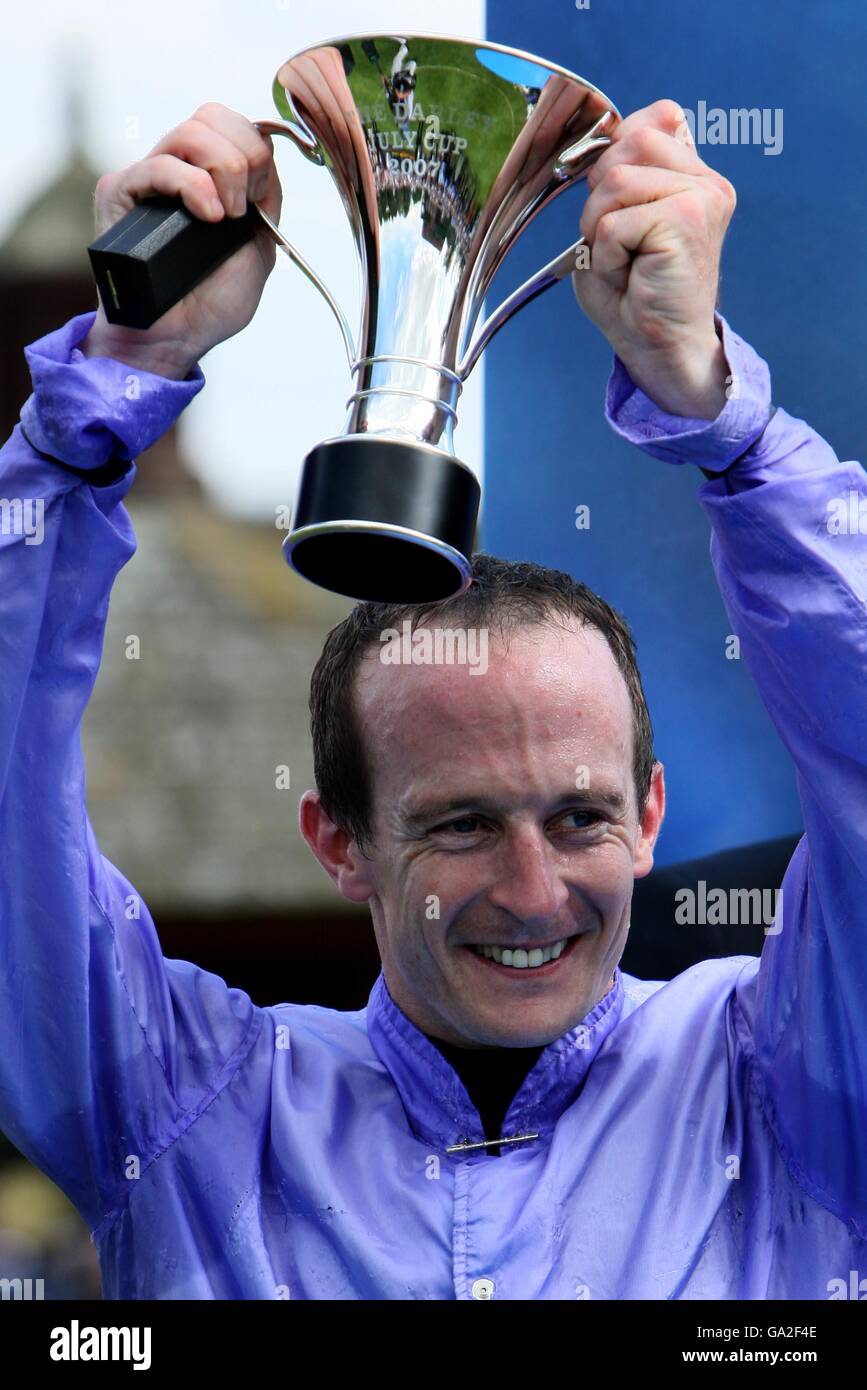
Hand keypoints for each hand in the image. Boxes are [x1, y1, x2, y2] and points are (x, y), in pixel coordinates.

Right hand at [82, 103, 282, 378]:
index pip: (237, 126)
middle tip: (240, 209)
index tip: (258, 200)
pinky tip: (207, 215)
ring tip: (221, 217)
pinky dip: (191, 185)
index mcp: (211, 177)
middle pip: (213, 117)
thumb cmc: (210, 302)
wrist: (174, 338)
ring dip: (222, 170)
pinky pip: (158, 166)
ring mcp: (149, 178)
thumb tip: (265, 156)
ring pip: (189, 132)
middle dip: (243, 157)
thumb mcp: (259, 248)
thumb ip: (267, 201)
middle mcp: (179, 170)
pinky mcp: (120, 191)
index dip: (257, 153)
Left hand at [572, 99, 735, 417]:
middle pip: (629, 142)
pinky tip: (629, 276)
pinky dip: (606, 256)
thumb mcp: (616, 221)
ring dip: (600, 230)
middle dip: (601, 195)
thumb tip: (616, 134)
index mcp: (693, 176)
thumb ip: (619, 174)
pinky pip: (614, 223)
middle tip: (616, 242)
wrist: (659, 348)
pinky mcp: (686, 221)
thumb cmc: (634, 294)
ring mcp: (702, 197)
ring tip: (623, 261)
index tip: (615, 206)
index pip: (651, 120)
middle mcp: (706, 181)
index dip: (615, 156)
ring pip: (615, 181)